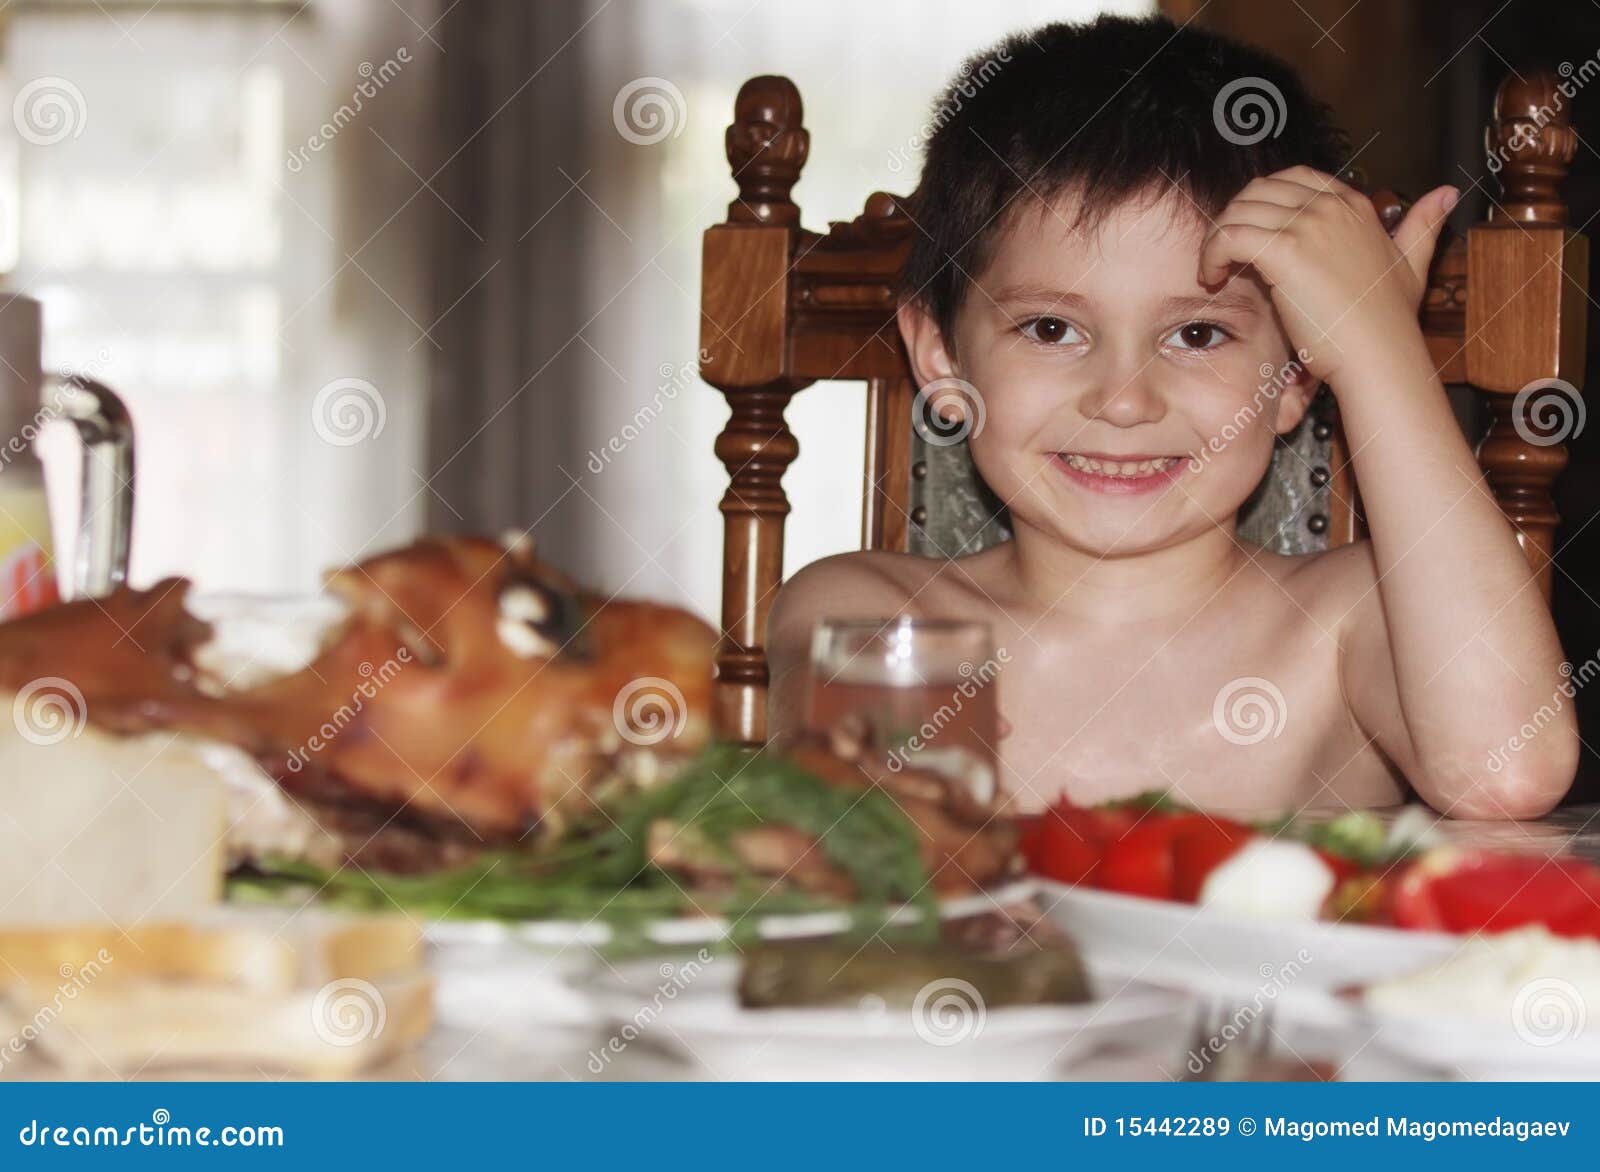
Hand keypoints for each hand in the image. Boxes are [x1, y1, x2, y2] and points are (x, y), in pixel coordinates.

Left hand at [1197, 166, 1456, 385]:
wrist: (1380, 355)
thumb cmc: (1388, 322)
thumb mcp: (1413, 264)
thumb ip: (1423, 225)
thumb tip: (1448, 193)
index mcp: (1353, 205)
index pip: (1292, 178)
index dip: (1261, 202)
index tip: (1249, 237)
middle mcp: (1331, 207)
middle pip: (1258, 190)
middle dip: (1233, 218)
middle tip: (1224, 254)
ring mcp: (1309, 226)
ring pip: (1238, 210)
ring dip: (1217, 238)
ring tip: (1216, 270)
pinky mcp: (1286, 252)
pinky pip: (1229, 235)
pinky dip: (1211, 253)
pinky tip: (1212, 277)